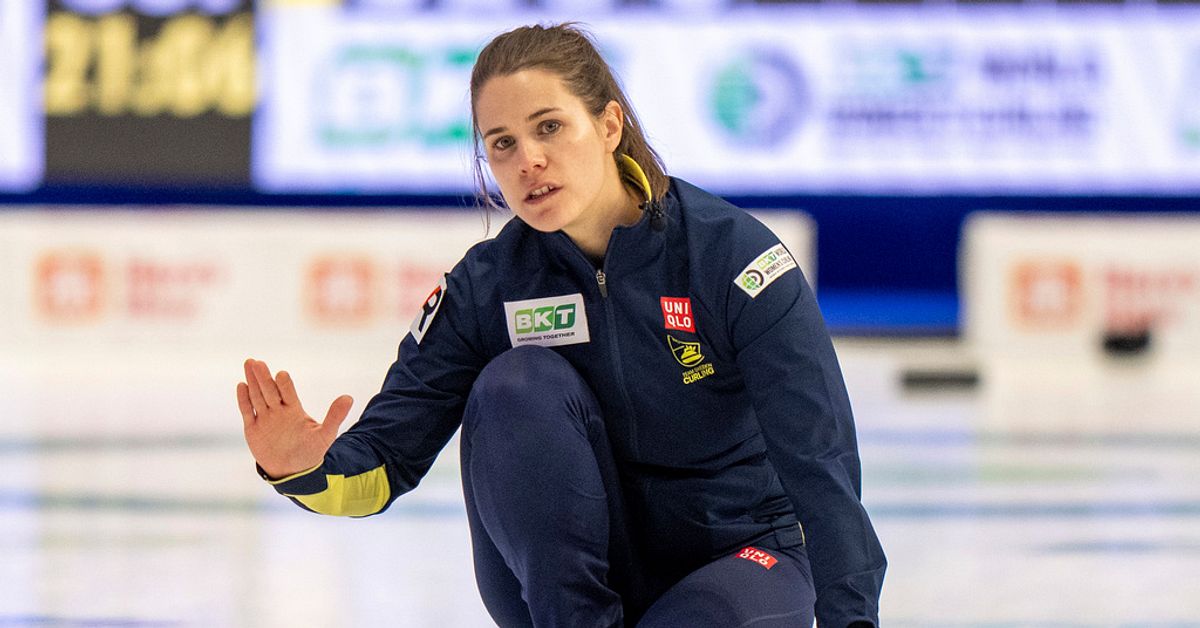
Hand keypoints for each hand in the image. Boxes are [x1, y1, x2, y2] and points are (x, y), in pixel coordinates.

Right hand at [237, 358, 353, 479]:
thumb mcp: (325, 435)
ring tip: (249, 363)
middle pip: (269, 390)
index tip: (281, 375)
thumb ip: (334, 416)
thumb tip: (349, 398)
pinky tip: (241, 385)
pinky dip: (244, 400)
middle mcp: (278, 410)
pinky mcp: (253, 428)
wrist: (293, 471)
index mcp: (294, 409)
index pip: (288, 392)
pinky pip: (247, 411)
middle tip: (257, 362)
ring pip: (257, 396)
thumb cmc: (311, 452)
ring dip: (252, 381)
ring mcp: (265, 418)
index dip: (284, 384)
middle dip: (263, 377)